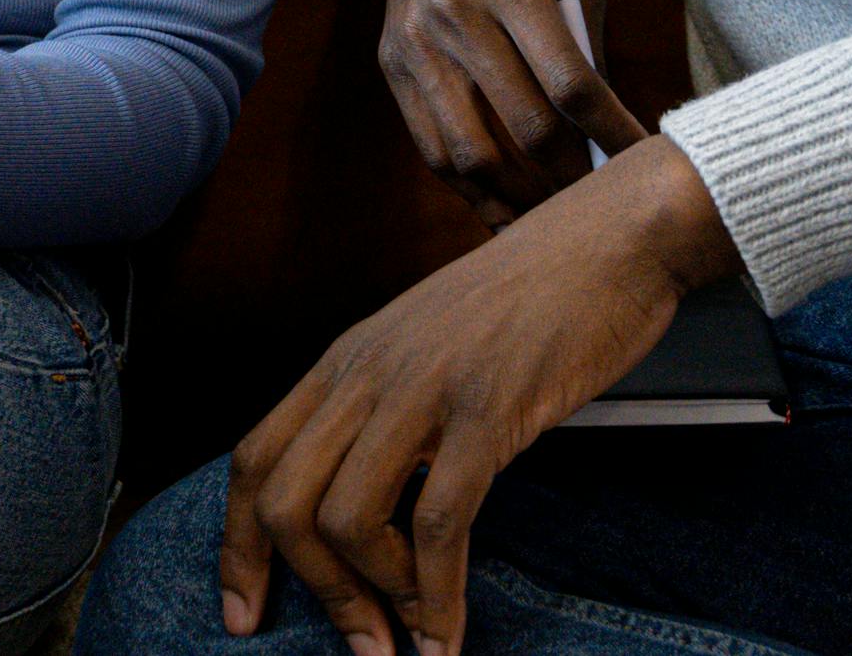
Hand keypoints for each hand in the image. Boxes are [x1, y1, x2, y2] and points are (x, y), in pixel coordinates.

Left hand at [222, 137, 739, 655]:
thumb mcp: (433, 345)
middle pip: (284, 498)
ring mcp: (425, 388)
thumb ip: (393, 407)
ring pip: (345, 517)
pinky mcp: (489, 409)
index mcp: (349, 358)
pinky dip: (436, 594)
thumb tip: (370, 505)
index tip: (245, 614)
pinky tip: (448, 630)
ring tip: (408, 635)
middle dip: (311, 589)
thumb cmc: (533, 297)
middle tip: (358, 640)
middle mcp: (369, 371)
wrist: (613, 236)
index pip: (255, 458)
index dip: (238, 546)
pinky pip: (437, 521)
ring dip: (371, 598)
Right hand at [375, 0, 644, 220]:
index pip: (570, 85)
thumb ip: (586, 46)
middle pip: (523, 127)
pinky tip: (503, 201)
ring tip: (554, 217)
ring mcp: (416, 42)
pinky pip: (431, 145)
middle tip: (603, 201)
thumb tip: (607, 133)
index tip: (641, 162)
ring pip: (470, 152)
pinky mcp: (392, 62)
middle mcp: (455, 13)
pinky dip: (470, 185)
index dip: (612, 135)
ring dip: (519, 198)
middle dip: (572, 177)